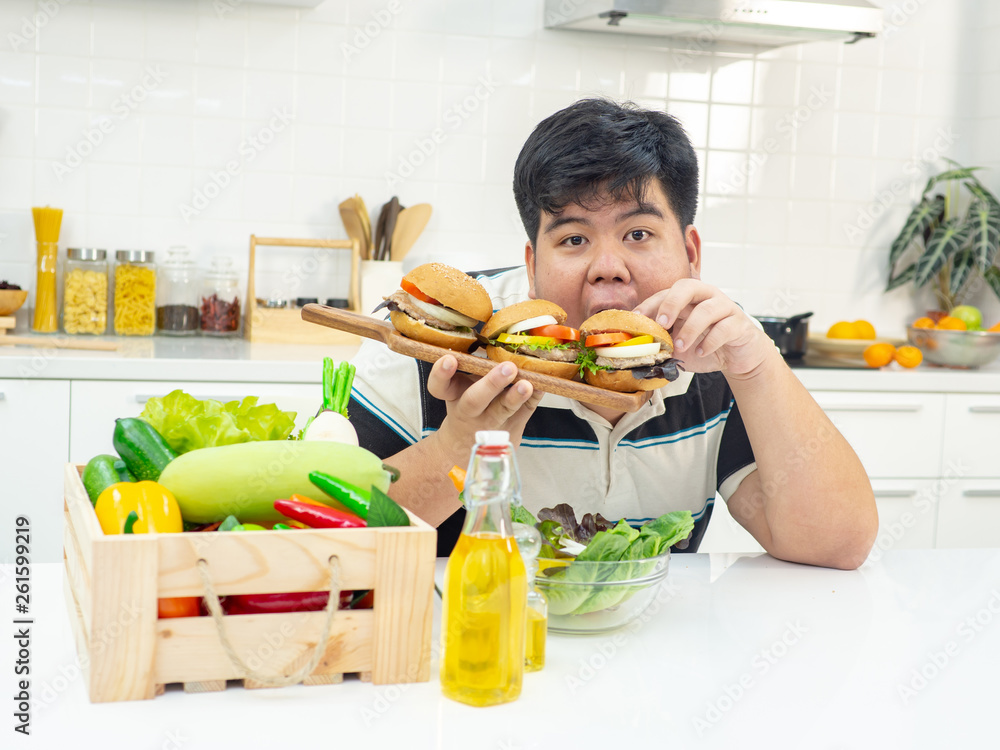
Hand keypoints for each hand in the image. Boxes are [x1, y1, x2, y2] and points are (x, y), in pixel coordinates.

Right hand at [427, 355, 543, 455]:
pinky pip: (525, 411)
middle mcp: (469, 411)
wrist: (466, 447)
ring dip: (515, 396)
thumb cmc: (467, 407)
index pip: (439, 386)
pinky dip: (535, 397)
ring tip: (527, 384)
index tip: (449, 358)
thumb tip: (495, 337)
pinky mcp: (512, 427)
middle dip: (491, 384)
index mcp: (453, 395)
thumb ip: (472, 368)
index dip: (441, 373)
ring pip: (501, 410)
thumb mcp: (460, 389)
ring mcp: (491, 422)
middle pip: (474, 400)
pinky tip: (543, 386)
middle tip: (508, 368)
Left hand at [632, 279, 774, 376]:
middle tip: (661, 323)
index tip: (637, 319)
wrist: (737, 357)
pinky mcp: (739, 324)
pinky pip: (724, 328)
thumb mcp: (679, 344)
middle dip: (671, 303)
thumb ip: (663, 343)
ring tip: (680, 346)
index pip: (666, 293)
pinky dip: (710, 342)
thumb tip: (639, 349)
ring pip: (707, 309)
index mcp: (689, 298)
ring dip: (690, 329)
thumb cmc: (705, 346)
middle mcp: (707, 297)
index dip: (650, 304)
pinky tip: (702, 352)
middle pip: (688, 287)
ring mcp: (725, 308)